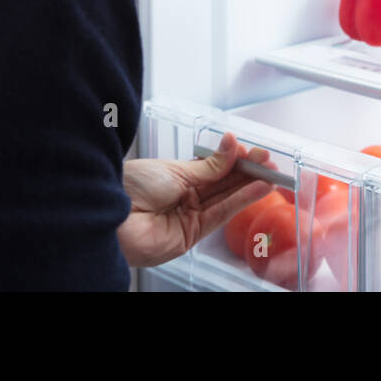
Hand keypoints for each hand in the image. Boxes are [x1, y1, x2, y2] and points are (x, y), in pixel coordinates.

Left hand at [116, 132, 273, 267]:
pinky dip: (241, 201)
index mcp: (177, 176)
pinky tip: (258, 188)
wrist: (109, 216)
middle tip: (269, 160)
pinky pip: (221, 215)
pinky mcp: (191, 235)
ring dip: (250, 186)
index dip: (234, 159)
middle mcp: (184, 196)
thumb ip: (209, 166)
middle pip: (223, 183)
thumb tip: (232, 145)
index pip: (214, 168)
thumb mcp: (175, 170)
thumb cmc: (130, 187)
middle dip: (247, 171)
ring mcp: (188, 216)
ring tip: (271, 173)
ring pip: (226, 199)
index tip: (252, 150)